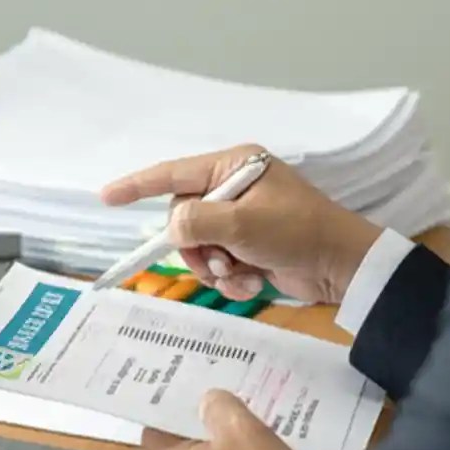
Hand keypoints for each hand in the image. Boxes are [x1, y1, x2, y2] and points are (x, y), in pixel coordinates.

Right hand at [101, 144, 382, 303]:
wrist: (343, 267)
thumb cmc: (299, 233)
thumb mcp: (243, 225)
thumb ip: (197, 222)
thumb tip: (172, 229)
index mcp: (234, 167)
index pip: (173, 173)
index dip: (138, 186)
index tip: (106, 199)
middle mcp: (234, 188)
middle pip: (183, 218)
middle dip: (195, 247)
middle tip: (218, 261)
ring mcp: (241, 219)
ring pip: (197, 246)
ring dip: (214, 267)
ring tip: (240, 274)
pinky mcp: (249, 247)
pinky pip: (218, 263)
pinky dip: (230, 278)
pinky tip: (253, 282)